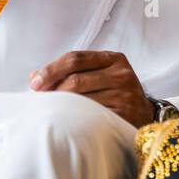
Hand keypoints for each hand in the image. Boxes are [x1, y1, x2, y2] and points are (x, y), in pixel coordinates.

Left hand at [29, 50, 153, 127]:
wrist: (144, 115)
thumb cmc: (115, 93)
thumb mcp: (99, 75)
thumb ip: (71, 72)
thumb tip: (35, 76)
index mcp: (114, 59)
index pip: (76, 58)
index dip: (52, 69)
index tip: (35, 82)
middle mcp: (121, 74)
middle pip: (76, 79)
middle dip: (52, 90)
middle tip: (39, 99)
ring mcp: (124, 94)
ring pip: (82, 99)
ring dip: (61, 106)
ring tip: (50, 110)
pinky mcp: (124, 113)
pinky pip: (92, 115)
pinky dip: (75, 118)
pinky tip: (67, 121)